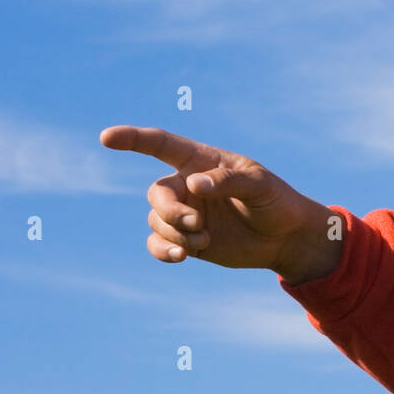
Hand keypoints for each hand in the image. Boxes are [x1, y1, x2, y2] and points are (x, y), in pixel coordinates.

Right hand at [99, 126, 342, 282]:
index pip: (162, 145)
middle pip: (157, 193)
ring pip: (157, 221)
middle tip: (196, 224)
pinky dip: (163, 250)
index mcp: (203, 161)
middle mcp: (188, 184)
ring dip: (175, 234)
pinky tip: (182, 256)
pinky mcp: (186, 239)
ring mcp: (185, 212)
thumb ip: (228, 181)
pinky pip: (158, 243)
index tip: (107, 137)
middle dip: (169, 211)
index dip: (133, 139)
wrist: (286, 238)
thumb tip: (194, 184)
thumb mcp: (260, 186)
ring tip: (204, 241)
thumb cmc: (277, 202)